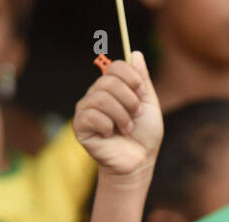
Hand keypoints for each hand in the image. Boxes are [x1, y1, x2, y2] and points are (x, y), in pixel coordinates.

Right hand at [73, 52, 162, 181]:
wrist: (138, 161)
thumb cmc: (144, 135)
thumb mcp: (149, 104)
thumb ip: (142, 80)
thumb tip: (136, 53)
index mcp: (113, 87)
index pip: (115, 67)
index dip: (131, 77)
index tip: (141, 93)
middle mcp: (96, 95)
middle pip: (108, 81)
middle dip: (129, 100)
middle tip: (135, 115)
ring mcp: (86, 109)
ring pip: (101, 98)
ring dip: (121, 116)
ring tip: (127, 129)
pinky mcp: (80, 126)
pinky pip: (91, 115)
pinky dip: (107, 126)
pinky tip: (110, 135)